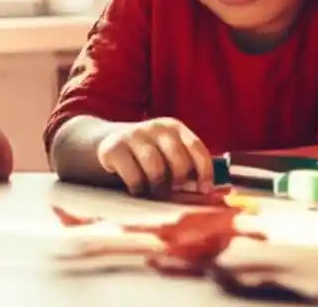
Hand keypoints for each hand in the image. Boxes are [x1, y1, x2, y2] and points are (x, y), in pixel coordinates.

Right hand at [96, 117, 213, 196]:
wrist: (110, 142)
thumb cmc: (149, 155)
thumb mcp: (168, 152)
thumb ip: (187, 165)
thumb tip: (207, 190)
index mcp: (174, 127)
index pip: (196, 147)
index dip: (204, 171)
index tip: (204, 189)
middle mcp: (155, 127)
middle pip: (179, 161)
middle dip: (179, 181)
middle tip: (172, 190)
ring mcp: (133, 135)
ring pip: (156, 169)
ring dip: (157, 187)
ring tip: (153, 191)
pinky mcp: (114, 148)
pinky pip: (134, 176)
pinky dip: (138, 188)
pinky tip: (136, 189)